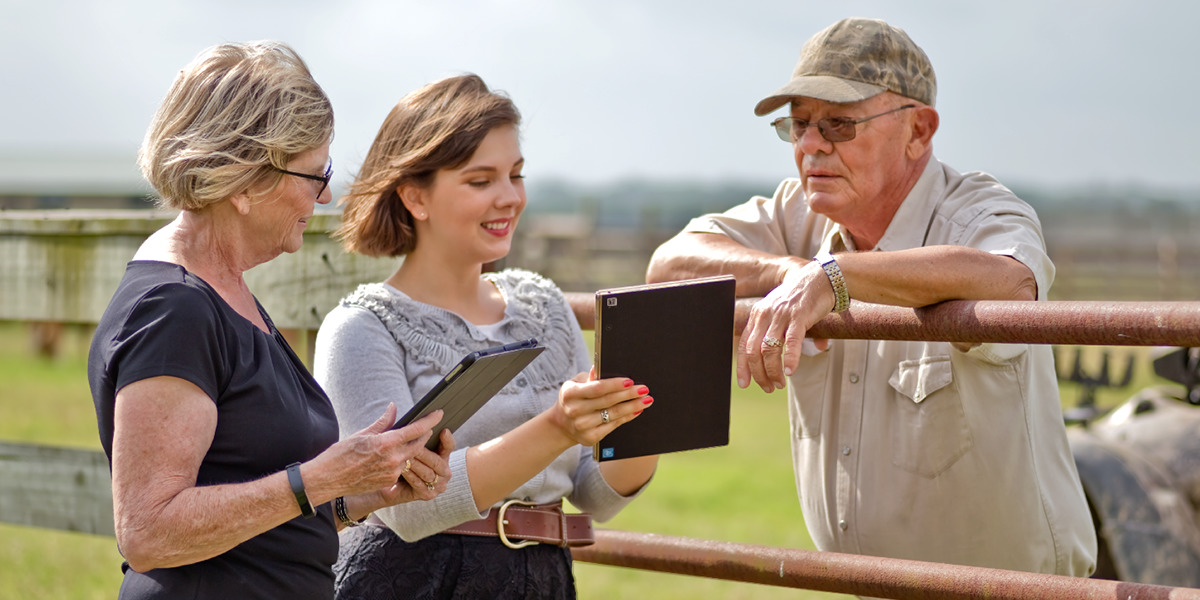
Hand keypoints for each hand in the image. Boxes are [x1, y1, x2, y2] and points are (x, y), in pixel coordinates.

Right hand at [307, 404, 450, 506]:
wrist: (327, 480)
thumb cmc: (340, 454)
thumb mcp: (361, 434)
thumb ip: (383, 422)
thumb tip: (394, 408)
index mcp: (386, 443)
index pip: (416, 429)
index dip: (430, 420)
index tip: (439, 413)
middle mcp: (393, 459)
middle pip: (418, 444)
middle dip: (424, 434)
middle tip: (427, 426)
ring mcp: (392, 472)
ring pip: (410, 456)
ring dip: (412, 448)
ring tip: (409, 440)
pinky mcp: (388, 482)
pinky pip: (401, 468)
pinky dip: (401, 460)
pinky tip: (394, 455)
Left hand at [377, 426, 455, 506]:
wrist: (385, 485)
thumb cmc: (395, 461)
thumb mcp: (399, 442)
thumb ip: (398, 427)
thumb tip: (392, 406)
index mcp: (441, 455)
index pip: (448, 446)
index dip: (447, 439)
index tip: (443, 430)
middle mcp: (443, 470)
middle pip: (437, 460)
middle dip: (424, 452)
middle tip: (414, 445)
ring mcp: (438, 484)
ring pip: (428, 471)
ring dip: (416, 464)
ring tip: (406, 456)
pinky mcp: (428, 494)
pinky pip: (420, 483)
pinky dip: (411, 476)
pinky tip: (403, 469)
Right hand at [552, 368, 652, 446]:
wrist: (561, 424)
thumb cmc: (573, 398)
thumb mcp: (576, 384)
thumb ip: (590, 377)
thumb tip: (598, 367)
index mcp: (570, 393)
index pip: (597, 388)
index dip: (615, 385)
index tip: (630, 381)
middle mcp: (575, 410)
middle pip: (608, 401)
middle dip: (629, 394)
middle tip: (644, 389)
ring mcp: (582, 426)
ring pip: (613, 415)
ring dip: (632, 407)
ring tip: (646, 400)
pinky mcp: (590, 437)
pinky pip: (613, 426)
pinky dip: (627, 417)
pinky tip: (636, 411)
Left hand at [738, 260, 833, 391]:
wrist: (820, 278)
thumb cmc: (800, 299)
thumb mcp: (781, 315)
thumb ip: (779, 337)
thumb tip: (790, 364)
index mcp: (758, 315)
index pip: (744, 345)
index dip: (743, 367)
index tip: (745, 384)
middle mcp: (765, 314)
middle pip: (753, 351)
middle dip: (759, 374)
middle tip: (769, 387)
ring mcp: (781, 315)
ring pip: (769, 350)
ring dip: (773, 371)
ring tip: (780, 383)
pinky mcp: (798, 315)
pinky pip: (791, 342)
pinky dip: (789, 359)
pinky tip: (790, 371)